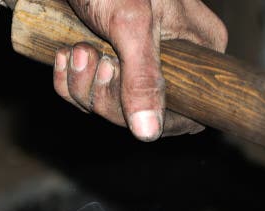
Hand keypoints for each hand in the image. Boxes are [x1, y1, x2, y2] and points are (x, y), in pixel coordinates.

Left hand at [53, 0, 227, 140]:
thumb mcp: (130, 24)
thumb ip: (144, 79)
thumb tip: (149, 132)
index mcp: (199, 48)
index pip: (189, 113)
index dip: (154, 117)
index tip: (123, 91)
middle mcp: (173, 58)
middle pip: (143, 113)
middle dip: (106, 94)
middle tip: (91, 55)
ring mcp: (136, 60)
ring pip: (111, 104)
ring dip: (83, 84)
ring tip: (76, 48)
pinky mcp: (107, 57)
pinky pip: (89, 92)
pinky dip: (70, 79)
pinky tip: (64, 53)